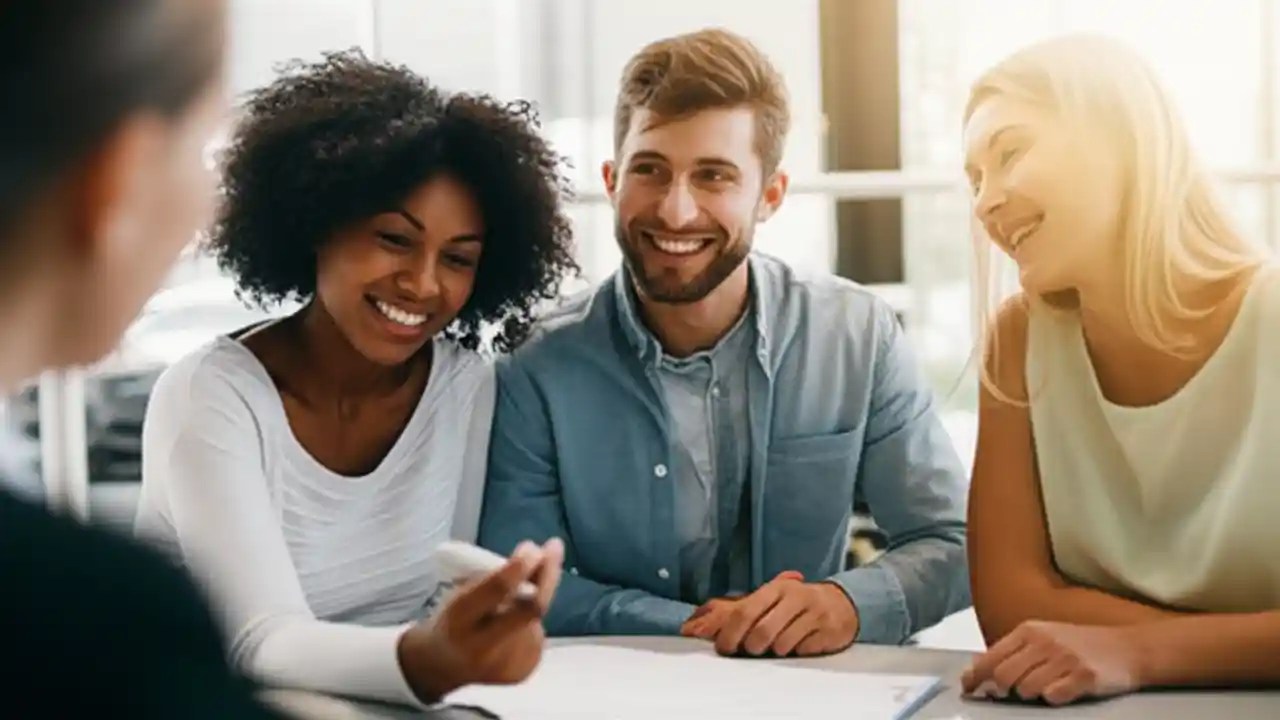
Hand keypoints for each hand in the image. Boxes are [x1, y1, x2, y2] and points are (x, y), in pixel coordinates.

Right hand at [398, 539, 564, 702]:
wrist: (442, 667)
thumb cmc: (453, 619)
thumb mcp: (460, 594)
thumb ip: (494, 581)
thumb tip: (536, 559)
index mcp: (459, 620)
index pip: (497, 589)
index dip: (520, 566)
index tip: (532, 546)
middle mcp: (483, 647)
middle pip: (531, 608)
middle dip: (548, 574)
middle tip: (554, 547)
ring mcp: (505, 664)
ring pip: (536, 619)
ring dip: (533, 599)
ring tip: (514, 601)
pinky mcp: (521, 672)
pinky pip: (537, 634)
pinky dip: (530, 621)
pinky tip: (513, 627)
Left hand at [681, 572, 859, 656]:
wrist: (842, 603)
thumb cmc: (797, 604)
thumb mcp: (772, 598)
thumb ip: (744, 609)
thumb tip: (698, 624)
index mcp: (776, 588)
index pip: (745, 612)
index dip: (730, 633)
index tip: (723, 648)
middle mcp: (795, 597)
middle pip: (762, 631)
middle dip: (750, 646)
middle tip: (750, 650)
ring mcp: (813, 614)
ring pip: (782, 644)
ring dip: (775, 651)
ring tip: (779, 644)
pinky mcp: (828, 631)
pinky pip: (803, 651)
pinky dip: (797, 652)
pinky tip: (801, 642)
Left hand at [961, 621, 1141, 705]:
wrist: (1127, 647)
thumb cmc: (1080, 644)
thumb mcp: (1043, 637)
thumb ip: (1013, 650)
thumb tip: (976, 667)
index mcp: (1029, 630)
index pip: (990, 657)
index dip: (975, 677)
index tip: (968, 688)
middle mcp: (1044, 641)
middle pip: (1003, 676)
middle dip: (1001, 690)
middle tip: (1007, 694)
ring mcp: (1064, 658)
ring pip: (1025, 689)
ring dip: (1029, 695)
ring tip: (1044, 688)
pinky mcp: (1084, 676)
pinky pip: (1053, 697)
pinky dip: (1053, 699)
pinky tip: (1062, 691)